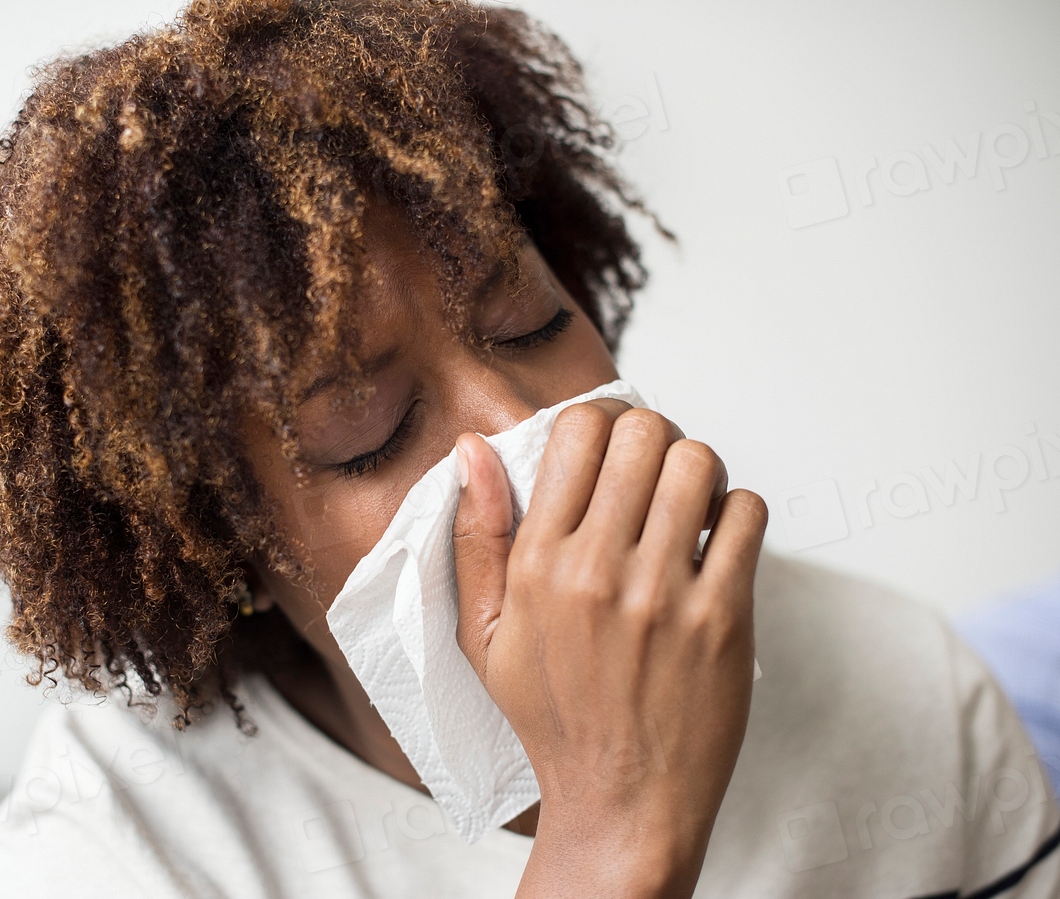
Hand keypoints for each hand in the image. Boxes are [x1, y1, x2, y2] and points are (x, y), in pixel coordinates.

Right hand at [452, 401, 766, 897]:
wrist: (621, 799)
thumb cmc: (554, 717)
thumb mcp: (482, 634)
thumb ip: (475, 536)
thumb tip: (472, 451)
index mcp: (537, 565)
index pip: (577, 432)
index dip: (598, 420)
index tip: (606, 441)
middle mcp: (597, 571)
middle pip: (644, 434)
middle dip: (650, 437)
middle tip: (651, 467)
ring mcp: (664, 594)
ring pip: (699, 462)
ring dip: (697, 468)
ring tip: (687, 499)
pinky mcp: (722, 618)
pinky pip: (746, 516)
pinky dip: (737, 512)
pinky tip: (716, 539)